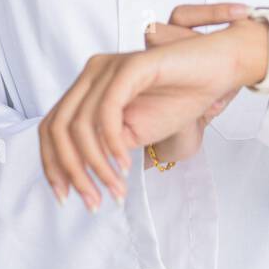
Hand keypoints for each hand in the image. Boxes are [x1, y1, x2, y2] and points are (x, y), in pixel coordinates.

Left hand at [39, 3, 268, 210]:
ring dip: (96, 166)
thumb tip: (79, 174)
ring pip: (79, 125)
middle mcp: (92, 73)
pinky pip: (106, 111)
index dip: (52, 164)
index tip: (65, 196)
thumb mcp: (134, 132)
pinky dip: (110, 143)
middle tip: (93, 202)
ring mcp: (108, 67)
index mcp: (88, 87)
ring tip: (116, 190)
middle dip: (71, 171)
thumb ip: (104, 146)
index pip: (51, 127)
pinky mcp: (130, 66)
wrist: (217, 70)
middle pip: (58, 127)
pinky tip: (125, 164)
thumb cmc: (179, 99)